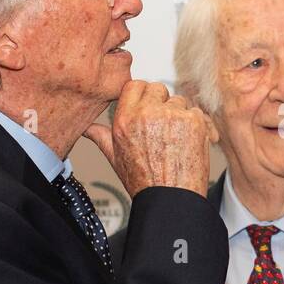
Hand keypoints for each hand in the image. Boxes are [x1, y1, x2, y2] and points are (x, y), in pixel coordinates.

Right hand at [83, 80, 211, 197]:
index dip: (143, 94)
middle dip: (161, 103)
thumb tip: (87, 128)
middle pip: (158, 89)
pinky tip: (187, 142)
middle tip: (162, 125)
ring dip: (179, 114)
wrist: (171, 198)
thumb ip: (101, 136)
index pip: (135, 85)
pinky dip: (196, 124)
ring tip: (174, 139)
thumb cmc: (145, 182)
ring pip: (179, 101)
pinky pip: (196, 112)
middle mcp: (148, 113)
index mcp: (126, 119)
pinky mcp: (194, 121)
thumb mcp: (115, 158)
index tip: (147, 105)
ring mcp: (172, 115)